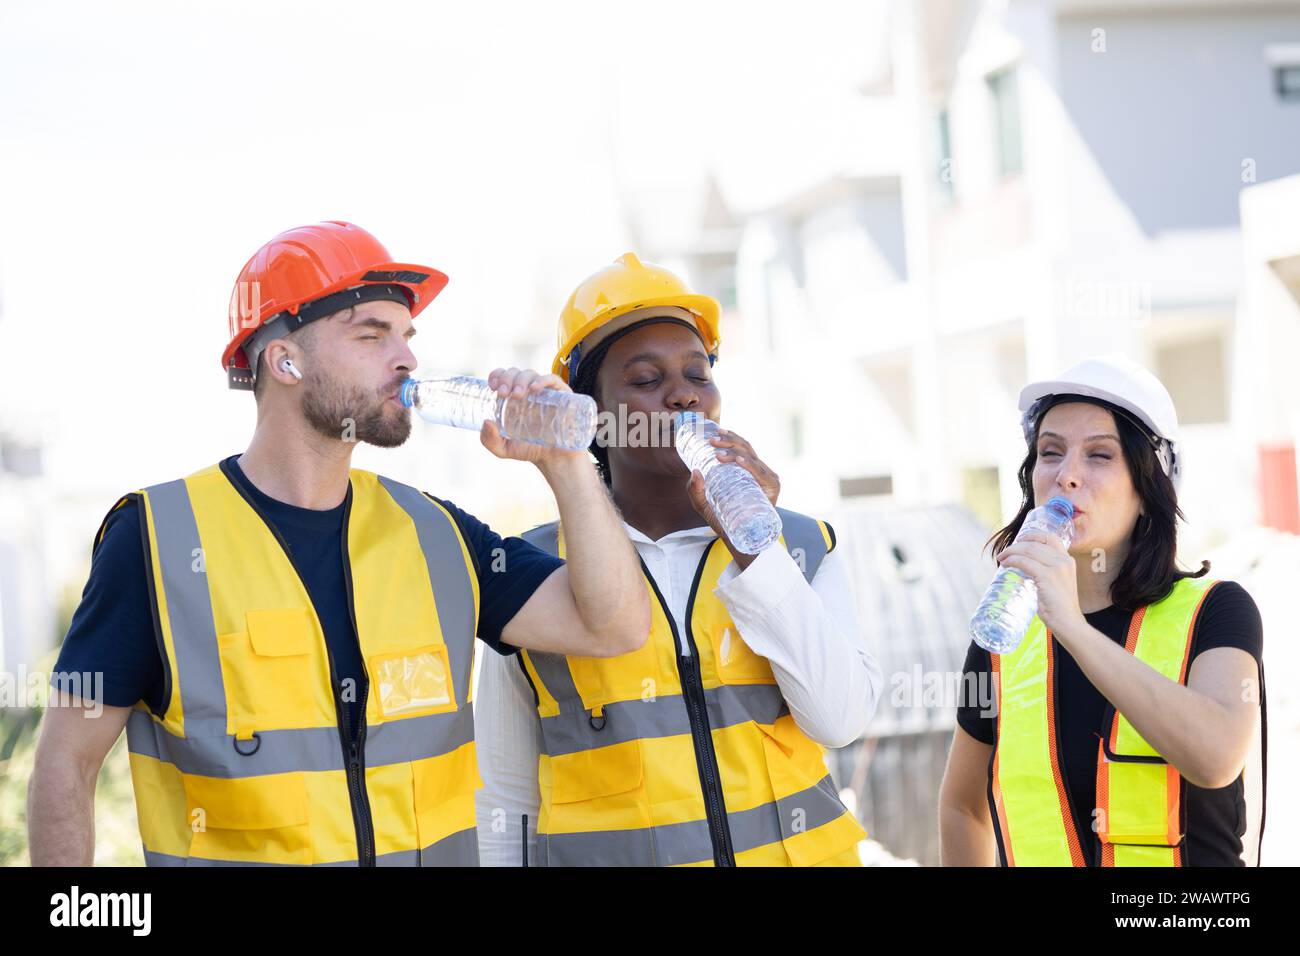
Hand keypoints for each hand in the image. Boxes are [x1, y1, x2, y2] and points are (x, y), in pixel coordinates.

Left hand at [479, 367, 585, 470]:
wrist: (554, 459)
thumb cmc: (529, 450)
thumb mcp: (503, 449)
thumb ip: (490, 440)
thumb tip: (486, 422)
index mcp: (512, 398)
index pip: (503, 377)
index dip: (497, 375)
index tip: (493, 386)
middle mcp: (528, 391)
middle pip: (515, 373)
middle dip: (507, 378)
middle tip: (504, 393)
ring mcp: (544, 392)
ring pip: (531, 374)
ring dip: (521, 380)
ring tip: (517, 394)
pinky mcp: (561, 395)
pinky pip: (552, 380)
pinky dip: (543, 380)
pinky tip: (534, 388)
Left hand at [685, 427, 779, 563]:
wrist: (740, 541)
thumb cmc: (724, 520)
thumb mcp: (704, 504)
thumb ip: (694, 490)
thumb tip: (694, 471)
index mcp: (747, 470)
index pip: (741, 447)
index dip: (729, 436)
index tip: (714, 431)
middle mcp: (759, 471)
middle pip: (746, 448)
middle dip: (729, 440)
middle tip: (712, 440)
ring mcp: (767, 478)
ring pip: (751, 457)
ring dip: (735, 450)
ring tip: (718, 452)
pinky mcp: (772, 489)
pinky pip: (760, 473)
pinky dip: (749, 465)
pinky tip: (737, 460)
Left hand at [995, 531, 1084, 637]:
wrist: (1068, 622)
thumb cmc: (1059, 608)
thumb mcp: (1056, 584)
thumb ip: (1046, 573)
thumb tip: (1026, 568)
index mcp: (1068, 561)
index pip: (1051, 538)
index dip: (1034, 535)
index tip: (1020, 539)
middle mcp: (1064, 561)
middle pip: (1035, 544)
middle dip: (1016, 546)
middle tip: (1004, 553)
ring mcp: (1056, 568)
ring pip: (1028, 551)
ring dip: (1011, 552)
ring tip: (1002, 558)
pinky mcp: (1047, 576)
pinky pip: (1024, 562)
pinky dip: (1012, 560)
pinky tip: (1005, 564)